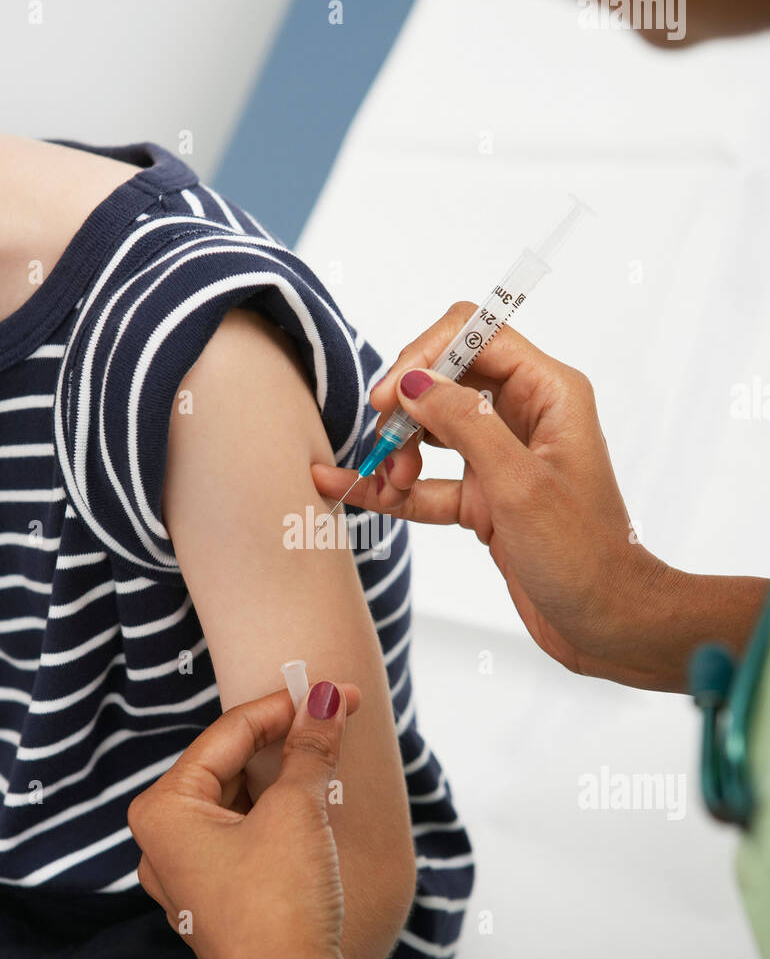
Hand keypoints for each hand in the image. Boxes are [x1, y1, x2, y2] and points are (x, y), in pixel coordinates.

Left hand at [129, 680, 359, 958]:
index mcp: (162, 810)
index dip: (286, 705)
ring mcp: (187, 875)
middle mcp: (162, 841)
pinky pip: (245, 833)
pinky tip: (314, 799)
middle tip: (336, 712)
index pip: (229, 733)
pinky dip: (279, 810)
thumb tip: (327, 700)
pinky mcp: (217, 899)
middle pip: (229, 762)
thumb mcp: (299, 811)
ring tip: (330, 751)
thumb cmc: (279, 905)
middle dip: (285, 737)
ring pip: (239, 798)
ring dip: (285, 773)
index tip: (333, 689)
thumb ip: (311, 747)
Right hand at [313, 304, 671, 686]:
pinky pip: (426, 483)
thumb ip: (464, 424)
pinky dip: (392, 488)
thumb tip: (412, 380)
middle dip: (404, 411)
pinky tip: (349, 488)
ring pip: (429, 431)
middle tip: (386, 452)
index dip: (423, 357)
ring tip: (387, 484)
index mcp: (549, 392)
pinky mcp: (484, 499)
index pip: (474, 335)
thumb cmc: (584, 556)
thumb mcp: (519, 485)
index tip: (387, 399)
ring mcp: (501, 458)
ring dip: (396, 452)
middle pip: (443, 380)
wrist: (609, 624)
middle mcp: (525, 415)